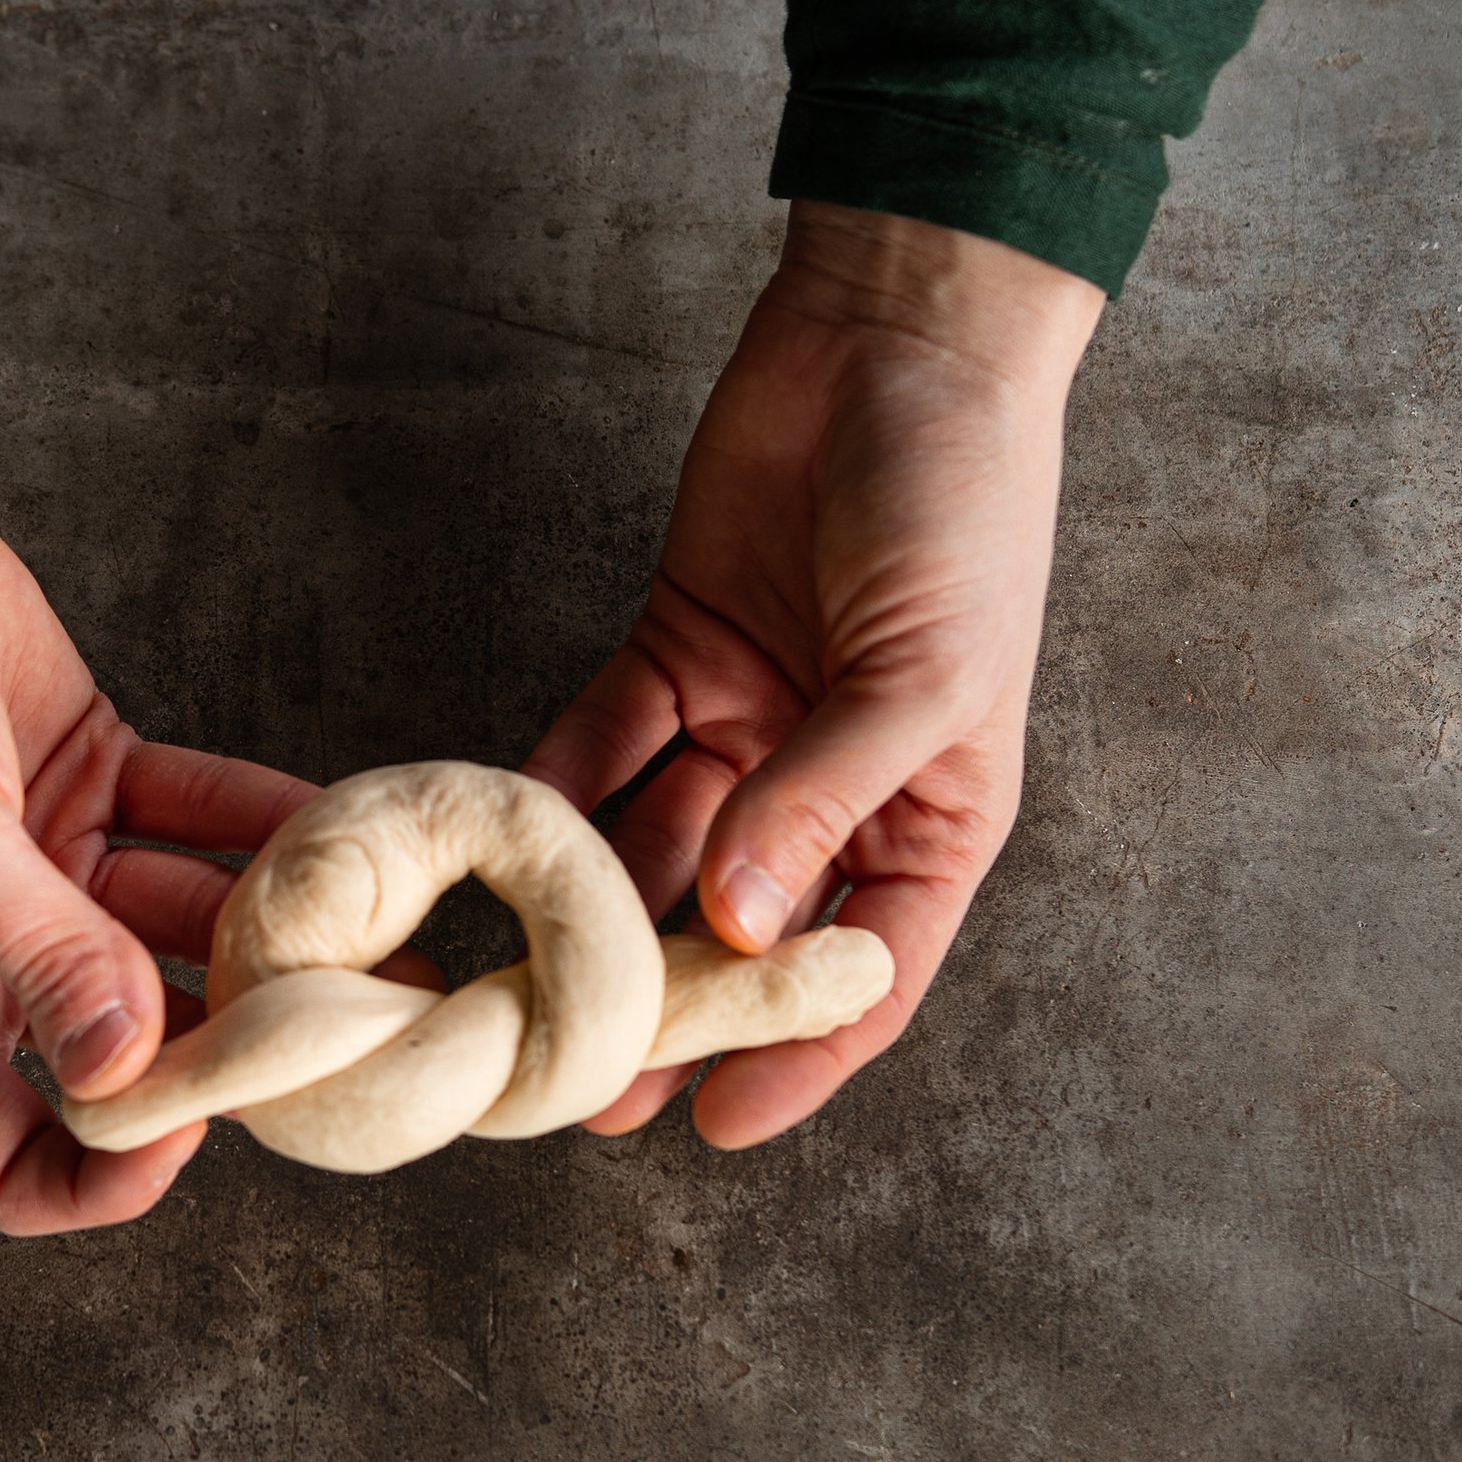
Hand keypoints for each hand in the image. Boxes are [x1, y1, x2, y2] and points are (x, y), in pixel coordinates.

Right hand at [0, 249, 310, 1233]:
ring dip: (268, 938)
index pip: (16, 1164)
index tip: (198, 1122)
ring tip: (370, 935)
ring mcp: (43, 859)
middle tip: (335, 1030)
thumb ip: (32, 944)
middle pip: (125, 1055)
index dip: (108, 1171)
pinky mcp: (90, 769)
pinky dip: (262, 827)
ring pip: (178, 934)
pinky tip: (337, 827)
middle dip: (225, 1050)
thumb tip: (125, 1069)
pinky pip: (197, 821)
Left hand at [529, 202, 1102, 1146]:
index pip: (867, 963)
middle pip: (745, 921)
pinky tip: (499, 841)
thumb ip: (826, 797)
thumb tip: (740, 924)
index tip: (718, 1123)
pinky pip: (606, 741)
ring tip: (522, 989)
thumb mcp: (922, 670)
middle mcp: (836, 778)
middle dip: (668, 1002)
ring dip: (596, 915)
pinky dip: (556, 789)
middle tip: (583, 1084)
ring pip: (659, 844)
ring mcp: (751, 715)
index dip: (799, 1047)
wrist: (898, 338)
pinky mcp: (677, 645)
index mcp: (933, 806)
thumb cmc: (963, 503)